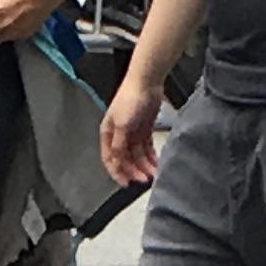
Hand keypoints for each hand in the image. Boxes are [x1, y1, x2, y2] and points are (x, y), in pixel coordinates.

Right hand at [101, 72, 163, 186]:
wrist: (147, 81)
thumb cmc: (130, 98)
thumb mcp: (122, 125)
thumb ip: (118, 145)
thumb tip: (116, 162)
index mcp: (108, 133)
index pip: (110, 158)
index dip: (117, 172)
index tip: (127, 184)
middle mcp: (119, 134)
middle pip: (125, 159)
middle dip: (134, 170)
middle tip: (145, 179)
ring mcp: (132, 132)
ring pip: (137, 155)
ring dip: (144, 165)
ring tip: (154, 173)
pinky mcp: (145, 128)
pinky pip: (147, 147)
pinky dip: (151, 156)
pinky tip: (157, 163)